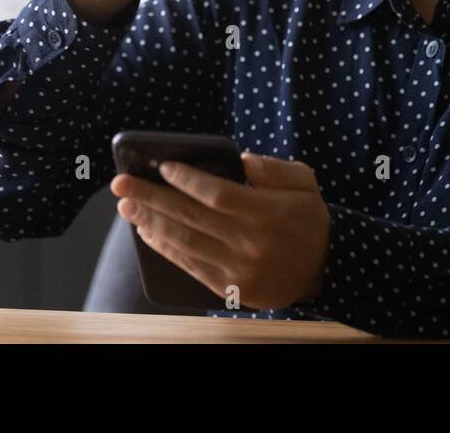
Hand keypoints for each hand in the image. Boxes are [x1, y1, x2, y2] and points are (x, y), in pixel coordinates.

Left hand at [111, 152, 331, 309]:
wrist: (328, 269)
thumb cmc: (310, 218)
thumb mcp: (304, 182)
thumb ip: (271, 168)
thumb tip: (236, 161)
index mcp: (267, 214)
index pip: (216, 194)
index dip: (186, 180)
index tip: (163, 166)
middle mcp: (249, 244)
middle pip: (190, 218)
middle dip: (150, 198)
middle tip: (121, 184)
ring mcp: (238, 271)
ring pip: (184, 244)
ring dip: (151, 224)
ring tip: (128, 207)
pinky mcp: (232, 290)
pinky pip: (191, 267)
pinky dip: (166, 249)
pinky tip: (149, 233)